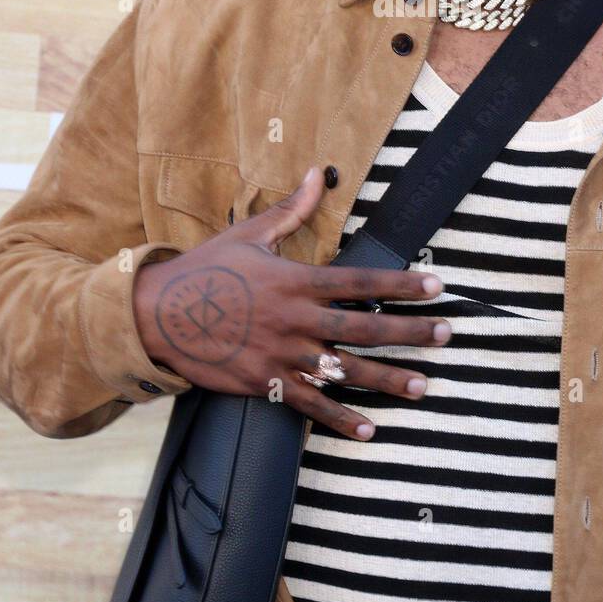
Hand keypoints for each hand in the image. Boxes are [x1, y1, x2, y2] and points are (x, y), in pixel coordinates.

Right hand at [132, 166, 448, 439]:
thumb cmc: (205, 269)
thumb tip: (318, 172)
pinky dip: (340, 418)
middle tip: (446, 336)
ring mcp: (282, 355)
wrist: (156, 314)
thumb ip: (292, 209)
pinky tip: (368, 429)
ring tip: (423, 385)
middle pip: (364, 329)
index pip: (361, 283)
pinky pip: (310, 404)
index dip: (402, 286)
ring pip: (345, 372)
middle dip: (410, 333)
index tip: (437, 288)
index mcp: (296, 281)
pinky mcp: (265, 384)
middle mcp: (296, 320)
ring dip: (388, 380)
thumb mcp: (250, 234)